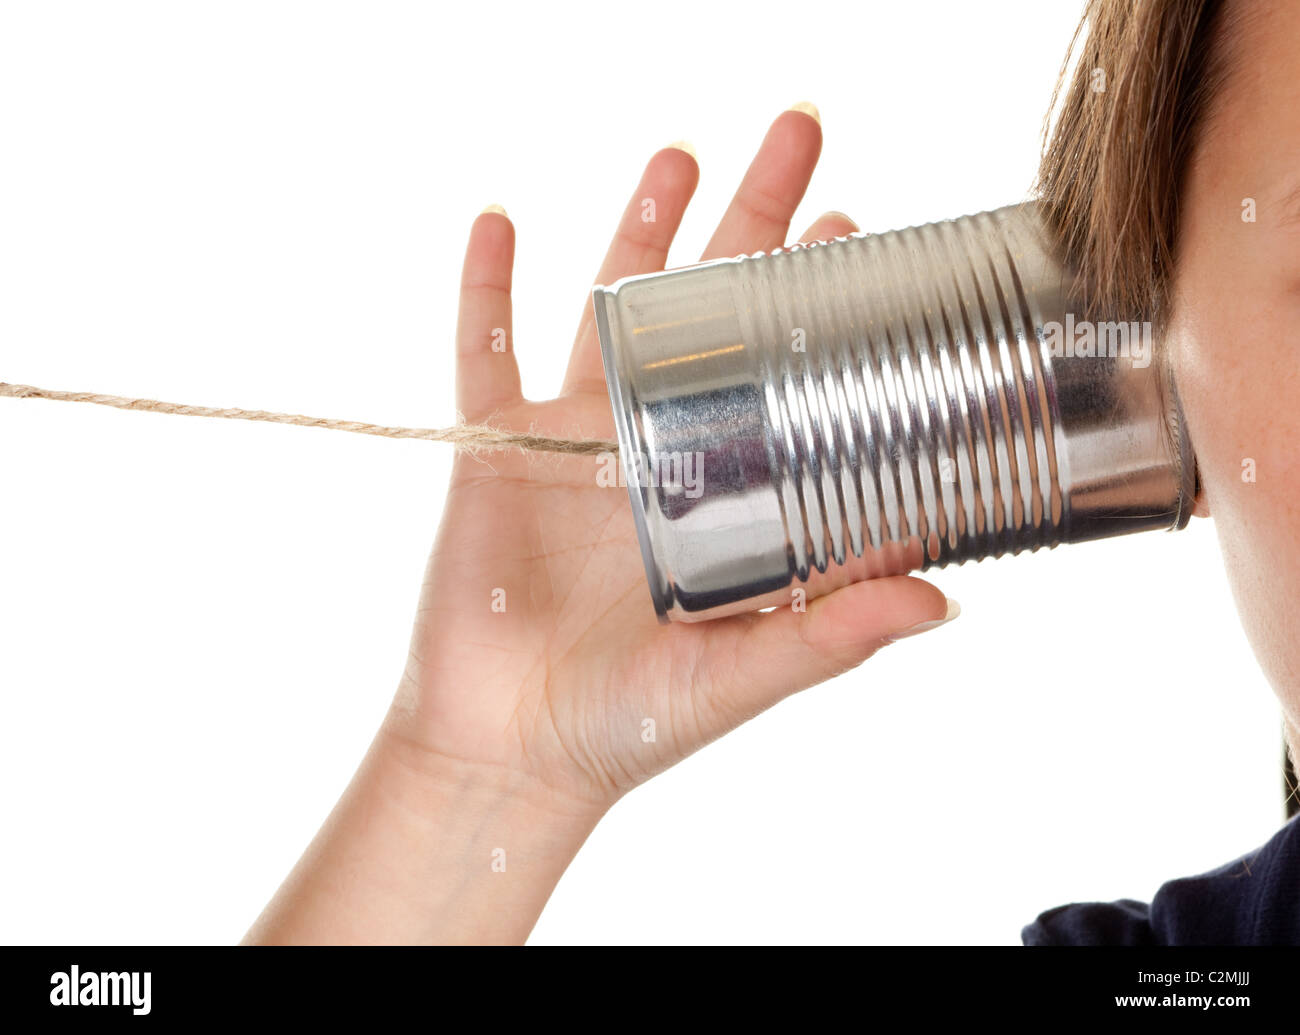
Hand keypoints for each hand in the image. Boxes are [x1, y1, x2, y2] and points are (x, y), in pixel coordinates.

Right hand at [388, 106, 955, 815]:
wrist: (509, 751)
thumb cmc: (626, 723)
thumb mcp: (739, 678)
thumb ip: (831, 635)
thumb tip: (942, 600)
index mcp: (716, 490)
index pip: (777, 371)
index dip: (813, 302)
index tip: (855, 228)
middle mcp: (652, 450)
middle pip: (705, 312)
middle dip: (750, 220)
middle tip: (796, 137)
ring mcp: (571, 445)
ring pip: (605, 310)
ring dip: (638, 228)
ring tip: (678, 154)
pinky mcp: (491, 454)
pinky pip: (482, 353)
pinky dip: (486, 288)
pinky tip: (502, 222)